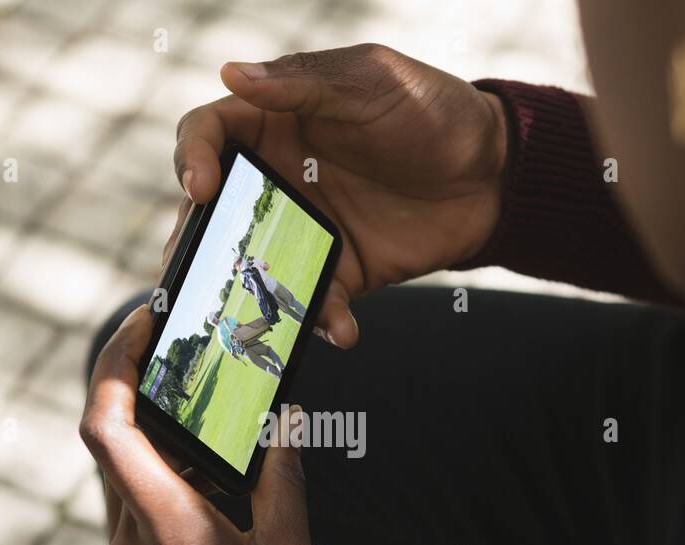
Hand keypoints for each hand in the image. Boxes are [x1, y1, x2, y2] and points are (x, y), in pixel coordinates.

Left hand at [79, 306, 316, 544]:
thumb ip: (282, 479)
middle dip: (145, 394)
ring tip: (219, 447)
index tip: (145, 324)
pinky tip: (214, 512)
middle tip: (188, 363)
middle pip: (115, 443)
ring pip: (127, 484)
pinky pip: (134, 522)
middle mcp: (126, 539)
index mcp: (165, 522)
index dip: (114, 362)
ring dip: (163, 453)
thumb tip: (283, 417)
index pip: (107, 424)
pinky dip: (164, 496)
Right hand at [165, 43, 507, 347]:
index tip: (202, 186)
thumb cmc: (432, 110)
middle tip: (193, 268)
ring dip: (245, 296)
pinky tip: (343, 330)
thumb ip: (304, 85)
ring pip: (253, 267)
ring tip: (249, 320)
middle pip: (213, 211)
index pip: (208, 134)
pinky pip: (315, 302)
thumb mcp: (372, 83)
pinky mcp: (338, 272)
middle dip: (197, 242)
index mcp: (274, 122)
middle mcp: (277, 177)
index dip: (191, 157)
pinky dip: (322, 321)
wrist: (493, 174)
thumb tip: (230, 74)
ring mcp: (304, 229)